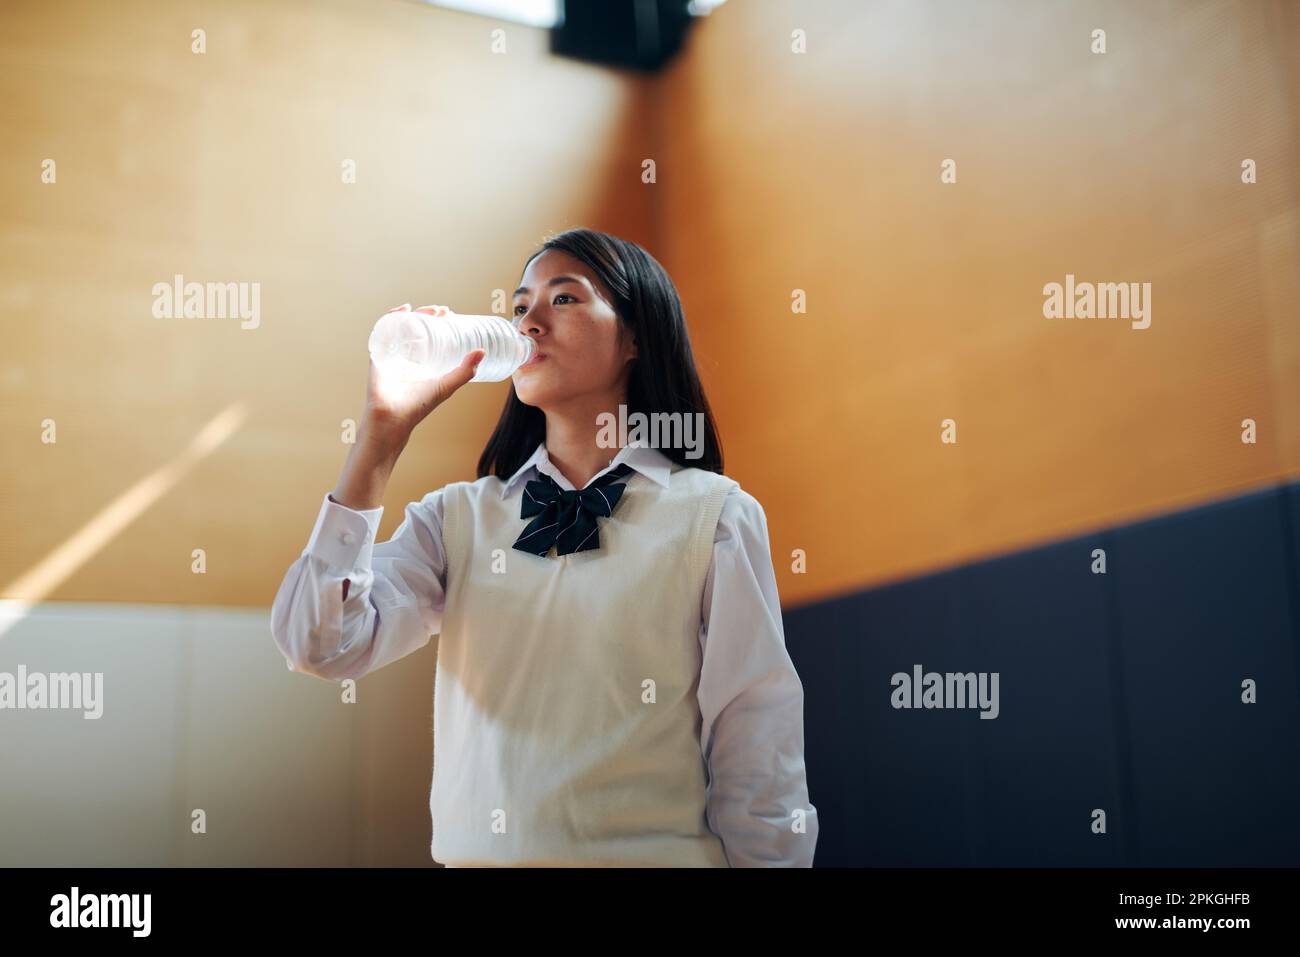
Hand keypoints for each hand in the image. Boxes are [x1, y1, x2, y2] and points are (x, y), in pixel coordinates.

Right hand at [362, 303, 484, 446]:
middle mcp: (408, 356)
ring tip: (428, 310)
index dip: (441, 323)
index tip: (450, 315)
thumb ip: (465, 371)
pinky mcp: (379, 352)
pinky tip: (403, 309)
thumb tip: (482, 351)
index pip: (433, 336)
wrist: (392, 416)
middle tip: (442, 311)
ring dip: (415, 313)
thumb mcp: (447, 385)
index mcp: (423, 362)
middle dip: (430, 315)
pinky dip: (392, 316)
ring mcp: (394, 353)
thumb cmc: (418, 405)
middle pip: (419, 327)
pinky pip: (384, 330)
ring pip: (403, 326)